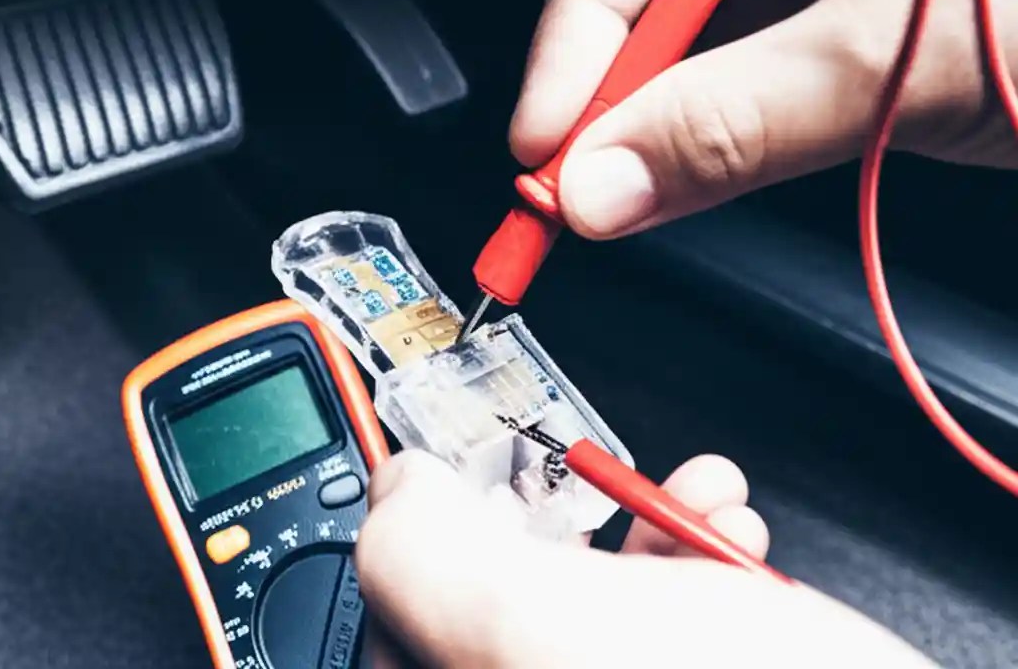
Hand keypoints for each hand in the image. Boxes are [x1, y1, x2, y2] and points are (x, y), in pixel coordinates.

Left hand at [355, 450, 933, 667]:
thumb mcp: (536, 632)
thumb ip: (429, 555)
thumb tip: (399, 490)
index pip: (379, 628)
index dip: (401, 541)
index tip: (439, 472)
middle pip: (483, 601)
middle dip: (532, 511)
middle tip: (556, 468)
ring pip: (582, 590)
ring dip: (627, 509)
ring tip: (676, 488)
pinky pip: (659, 601)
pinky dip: (692, 537)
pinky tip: (720, 519)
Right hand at [511, 0, 1017, 239]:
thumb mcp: (896, 65)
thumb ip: (733, 130)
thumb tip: (605, 188)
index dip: (573, 54)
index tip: (546, 153)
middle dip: (611, 94)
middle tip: (580, 186)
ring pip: (690, 29)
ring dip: (662, 112)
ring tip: (643, 179)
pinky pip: (740, 52)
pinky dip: (717, 113)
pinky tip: (703, 156)